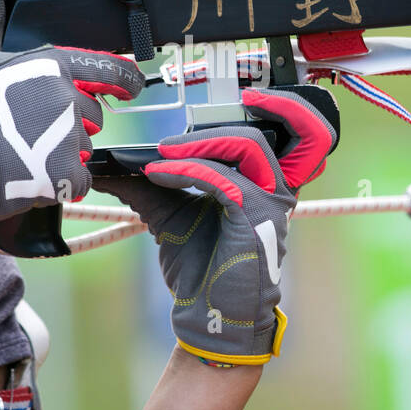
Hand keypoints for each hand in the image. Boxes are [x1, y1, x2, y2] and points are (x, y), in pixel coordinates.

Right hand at [0, 0, 143, 226]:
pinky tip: (37, 176)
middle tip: (38, 128)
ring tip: (28, 151)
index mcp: (52, 68)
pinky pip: (79, 180)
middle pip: (93, 113)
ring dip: (65, 150)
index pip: (110, 70)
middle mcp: (67, 100)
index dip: (125, 80)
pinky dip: (63, 181)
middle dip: (73, 121)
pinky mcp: (64, 174)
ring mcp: (68, 138)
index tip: (130, 88)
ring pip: (85, 146)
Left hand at [96, 87, 337, 365]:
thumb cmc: (200, 267)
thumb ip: (151, 183)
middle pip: (300, 129)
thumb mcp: (170, 214)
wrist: (206, 315)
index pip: (302, 131)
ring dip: (202, 141)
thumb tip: (109, 164)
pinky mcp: (255, 220)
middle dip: (267, 108)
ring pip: (251, 145)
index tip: (250, 94)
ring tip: (163, 153)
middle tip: (226, 106)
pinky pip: (223, 179)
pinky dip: (187, 170)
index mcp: (271, 181)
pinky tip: (158, 174)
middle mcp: (281, 188)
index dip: (286, 105)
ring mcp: (272, 204)